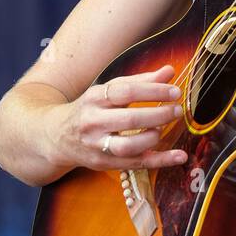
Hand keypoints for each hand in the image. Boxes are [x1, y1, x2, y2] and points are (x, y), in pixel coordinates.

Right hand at [51, 63, 188, 170]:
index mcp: (95, 98)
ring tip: (164, 129)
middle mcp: (94, 122)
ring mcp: (97, 145)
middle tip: (177, 110)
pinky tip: (180, 156)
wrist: (55, 136)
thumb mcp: (107, 91)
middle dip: (158, 115)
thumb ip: (140, 82)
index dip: (153, 91)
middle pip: (129, 120)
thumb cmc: (90, 110)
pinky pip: (136, 164)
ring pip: (129, 146)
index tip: (175, 91)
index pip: (126, 92)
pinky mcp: (103, 163)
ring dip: (153, 138)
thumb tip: (169, 71)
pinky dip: (160, 161)